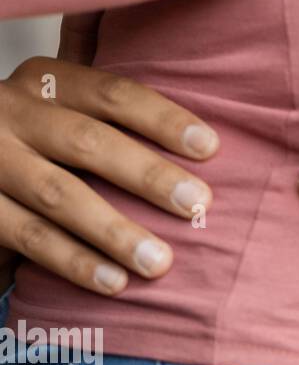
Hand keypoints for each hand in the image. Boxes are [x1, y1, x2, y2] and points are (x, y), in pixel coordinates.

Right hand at [0, 56, 217, 294]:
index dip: (163, 119)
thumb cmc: (35, 141)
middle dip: (148, 175)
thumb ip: (112, 117)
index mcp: (45, 82)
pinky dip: (74, 261)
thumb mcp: (60, 111)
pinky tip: (114, 282)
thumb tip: (208, 147)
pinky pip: (28, 236)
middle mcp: (11, 112)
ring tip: (161, 262)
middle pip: (88, 142)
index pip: (113, 94)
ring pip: (59, 195)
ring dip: (115, 232)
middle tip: (198, 204)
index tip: (212, 147)